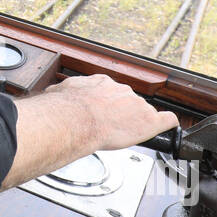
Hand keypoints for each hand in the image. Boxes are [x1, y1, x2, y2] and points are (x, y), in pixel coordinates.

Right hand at [2, 74, 177, 188]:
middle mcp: (120, 91)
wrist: (79, 118)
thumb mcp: (58, 94)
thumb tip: (45, 102)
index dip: (108, 104)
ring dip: (137, 122)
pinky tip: (171, 130)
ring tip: (130, 133)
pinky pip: (166, 121)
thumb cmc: (67, 109)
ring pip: (142, 112)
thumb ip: (59, 97)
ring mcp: (136, 105)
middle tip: (115, 126)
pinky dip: (168, 126)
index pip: (109, 92)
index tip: (105, 112)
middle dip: (124, 112)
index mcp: (101, 83)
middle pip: (127, 101)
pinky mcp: (149, 120)